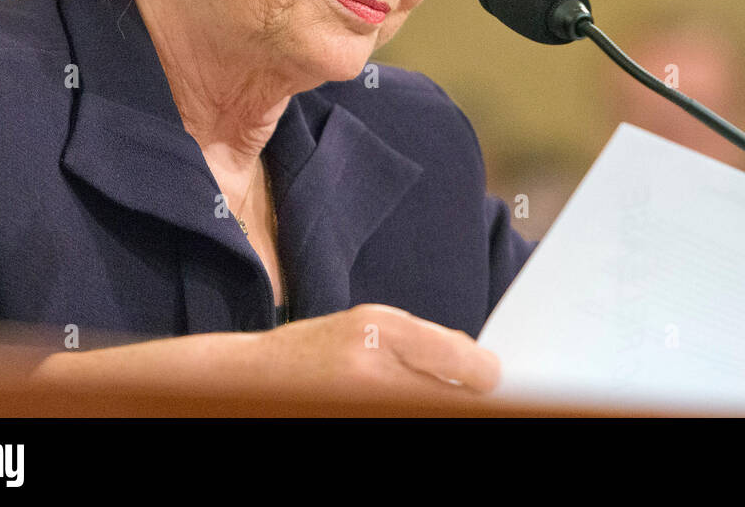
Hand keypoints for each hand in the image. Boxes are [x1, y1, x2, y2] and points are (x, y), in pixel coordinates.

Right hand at [258, 303, 500, 395]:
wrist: (254, 380)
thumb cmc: (313, 350)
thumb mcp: (370, 324)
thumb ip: (423, 339)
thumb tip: (477, 363)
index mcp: (383, 332)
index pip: (466, 365)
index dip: (486, 374)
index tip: (490, 376)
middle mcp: (376, 373)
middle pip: (455, 398)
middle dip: (468, 395)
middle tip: (475, 390)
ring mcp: (367, 405)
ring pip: (436, 408)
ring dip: (442, 404)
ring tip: (422, 392)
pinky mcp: (360, 421)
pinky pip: (413, 417)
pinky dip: (419, 410)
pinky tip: (411, 402)